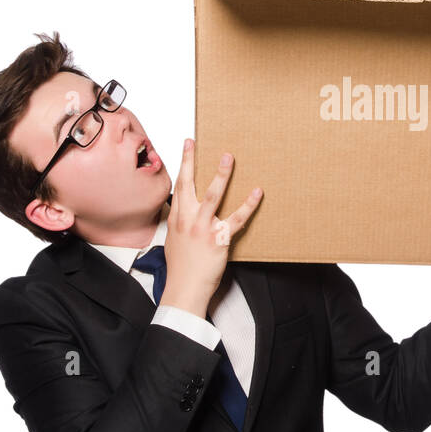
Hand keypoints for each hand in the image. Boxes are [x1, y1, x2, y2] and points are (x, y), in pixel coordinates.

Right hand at [161, 139, 262, 317]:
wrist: (185, 289)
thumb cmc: (181, 268)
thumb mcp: (174, 242)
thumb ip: (180, 224)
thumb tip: (184, 214)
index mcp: (177, 219)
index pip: (179, 186)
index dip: (182, 164)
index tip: (187, 147)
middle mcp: (188, 220)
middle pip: (188, 184)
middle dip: (190, 161)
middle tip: (194, 143)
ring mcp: (203, 228)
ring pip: (212, 195)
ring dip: (222, 175)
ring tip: (228, 158)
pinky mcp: (219, 239)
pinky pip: (236, 219)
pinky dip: (248, 205)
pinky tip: (256, 193)